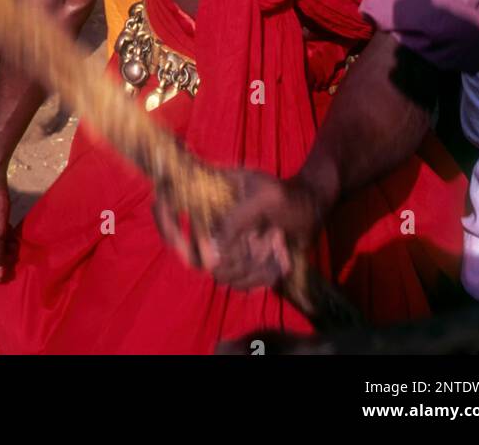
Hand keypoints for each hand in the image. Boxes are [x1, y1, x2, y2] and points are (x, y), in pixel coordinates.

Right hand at [153, 169, 321, 291]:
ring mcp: (224, 244)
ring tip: (276, 246)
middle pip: (196, 256)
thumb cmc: (289, 195)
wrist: (312, 208)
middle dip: (232, 258)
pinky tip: (278, 262)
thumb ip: (236, 220)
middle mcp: (211, 221)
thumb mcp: (266, 199)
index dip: (165, 223)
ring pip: (220, 274)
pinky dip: (260, 278)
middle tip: (262, 243)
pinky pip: (238, 283)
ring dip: (252, 268)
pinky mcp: (239, 262)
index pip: (170, 207)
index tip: (180, 240)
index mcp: (210, 195)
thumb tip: (212, 253)